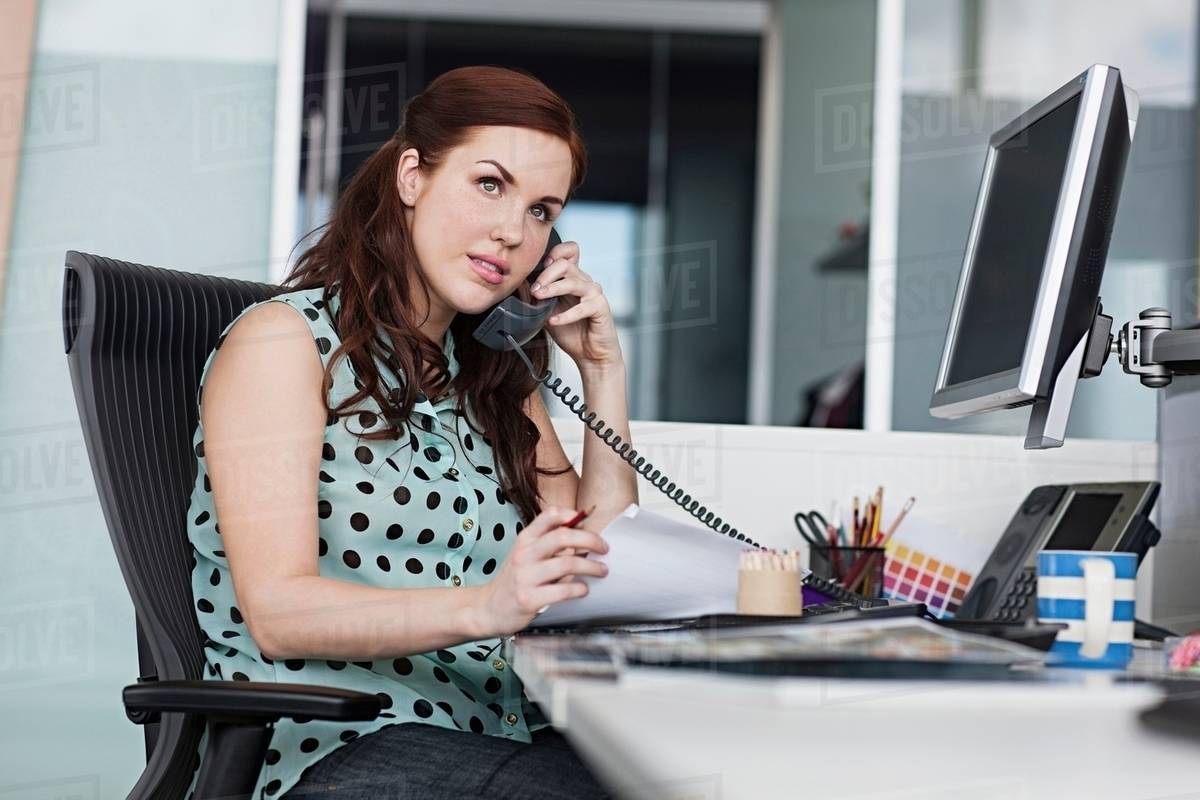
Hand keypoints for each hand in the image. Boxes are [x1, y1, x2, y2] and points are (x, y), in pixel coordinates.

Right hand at [471, 506, 608, 636]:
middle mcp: (524, 554)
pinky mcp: (529, 599)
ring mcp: (525, 576)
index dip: (571, 514)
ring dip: (591, 567)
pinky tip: (584, 589)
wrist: (488, 609)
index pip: (549, 515)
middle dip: (590, 540)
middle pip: (563, 537)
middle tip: (604, 548)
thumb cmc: (514, 580)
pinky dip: (579, 589)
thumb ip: (549, 543)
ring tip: (602, 571)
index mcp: (525, 539)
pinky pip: (562, 590)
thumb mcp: (526, 554)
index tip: (587, 521)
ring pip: (567, 564)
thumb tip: (582, 531)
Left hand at [530, 240, 623, 371]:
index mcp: (572, 279)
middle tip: (534, 289)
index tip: (541, 264)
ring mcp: (594, 294)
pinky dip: (566, 315)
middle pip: (566, 264)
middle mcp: (584, 283)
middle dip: (546, 275)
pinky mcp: (601, 308)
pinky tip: (553, 321)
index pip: (570, 252)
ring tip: (539, 298)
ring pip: (574, 282)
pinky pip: (583, 306)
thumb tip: (520, 285)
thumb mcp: (547, 313)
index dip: (556, 252)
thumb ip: (537, 298)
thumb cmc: (572, 332)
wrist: (589, 355)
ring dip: (553, 289)